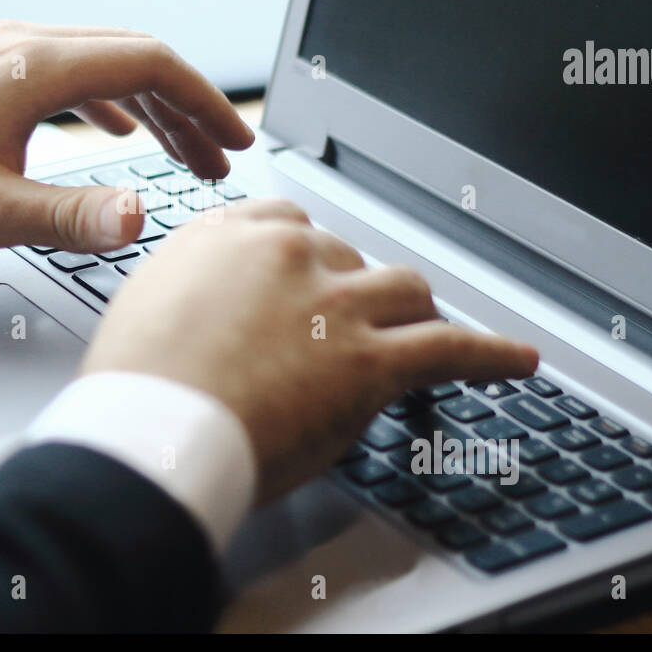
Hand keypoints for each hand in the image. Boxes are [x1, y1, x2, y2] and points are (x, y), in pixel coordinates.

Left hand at [0, 21, 254, 252]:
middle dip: (187, 109)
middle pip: (134, 59)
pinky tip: (119, 130)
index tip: (235, 140)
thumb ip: (71, 215)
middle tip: (220, 158)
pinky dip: (109, 102)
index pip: (151, 64)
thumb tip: (142, 216)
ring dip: (151, 107)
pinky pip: (69, 74)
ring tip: (183, 153)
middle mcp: (23, 45)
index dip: (204, 102)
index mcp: (35, 67)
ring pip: (102, 66)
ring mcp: (2, 52)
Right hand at [81, 200, 539, 500]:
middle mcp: (289, 253)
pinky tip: (516, 360)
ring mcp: (336, 303)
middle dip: (352, 294)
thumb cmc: (135, 384)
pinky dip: (491, 355)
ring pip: (403, 290)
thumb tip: (215, 300)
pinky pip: (451, 347)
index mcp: (232, 235)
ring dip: (410, 316)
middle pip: (351, 258)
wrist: (151, 429)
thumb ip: (193, 286)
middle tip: (346, 332)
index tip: (312, 279)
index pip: (291, 223)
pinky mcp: (371, 359)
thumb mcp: (147, 305)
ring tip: (416, 338)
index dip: (308, 260)